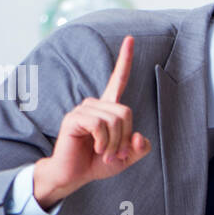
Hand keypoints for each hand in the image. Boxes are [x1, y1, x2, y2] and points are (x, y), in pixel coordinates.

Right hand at [33, 36, 151, 208]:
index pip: (117, 80)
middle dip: (125, 137)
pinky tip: (96, 149)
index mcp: (108, 109)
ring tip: (104, 154)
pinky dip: (103, 142)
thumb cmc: (98, 163)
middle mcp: (95, 105)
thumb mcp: (126, 157)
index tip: (130, 38)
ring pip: (114, 120)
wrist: (74, 175)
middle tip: (116, 154)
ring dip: (114, 143)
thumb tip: (139, 138)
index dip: (125, 60)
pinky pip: (100, 125)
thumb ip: (139, 148)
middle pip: (125, 112)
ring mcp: (83, 110)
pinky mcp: (74, 118)